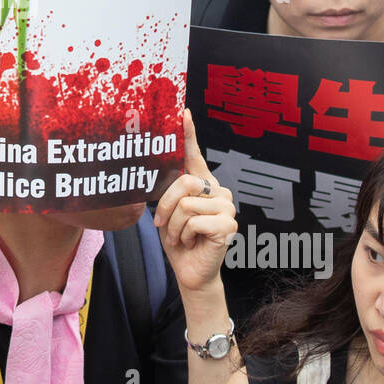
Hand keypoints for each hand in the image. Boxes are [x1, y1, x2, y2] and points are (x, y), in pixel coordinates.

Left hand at [152, 110, 236, 294]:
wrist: (190, 272)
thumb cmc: (178, 241)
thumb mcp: (169, 213)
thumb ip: (170, 192)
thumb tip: (154, 170)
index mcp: (203, 185)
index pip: (194, 155)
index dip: (189, 133)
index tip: (182, 112)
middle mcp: (219, 191)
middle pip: (184, 183)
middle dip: (166, 207)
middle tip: (163, 226)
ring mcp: (227, 208)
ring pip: (186, 205)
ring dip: (174, 227)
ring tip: (181, 237)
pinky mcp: (229, 226)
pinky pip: (194, 222)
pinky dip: (184, 236)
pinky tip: (192, 244)